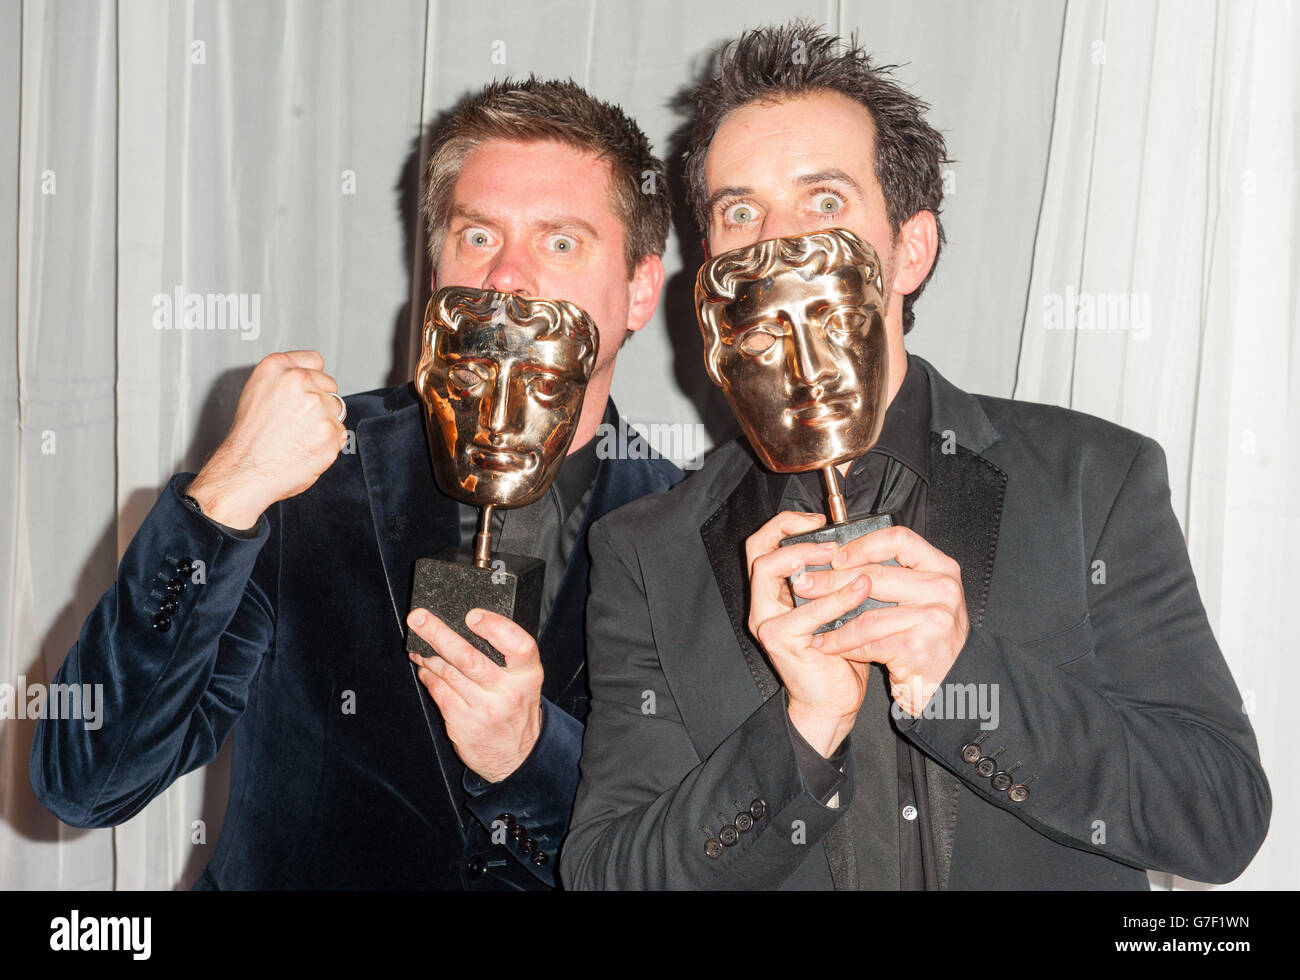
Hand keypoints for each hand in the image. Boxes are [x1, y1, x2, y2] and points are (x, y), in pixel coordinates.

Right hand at [186, 350, 347, 528]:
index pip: (314, 360)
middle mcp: (298, 382)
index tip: (309, 388)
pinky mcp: (330, 431)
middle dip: (320, 402)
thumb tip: (309, 377)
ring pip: (337, 410)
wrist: (245, 472)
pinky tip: (306, 448)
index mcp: (276, 368)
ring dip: (325, 423)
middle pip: (329, 386)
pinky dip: (328, 443)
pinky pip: (340, 434)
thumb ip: (284, 379)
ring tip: (299, 436)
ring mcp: (317, 406)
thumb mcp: (257, 392)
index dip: (313, 377)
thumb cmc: (249, 439)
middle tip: (297, 421)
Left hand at [406, 607, 543, 782]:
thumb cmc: (517, 708)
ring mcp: (484, 710)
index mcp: (528, 675)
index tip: (473, 615)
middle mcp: (508, 692)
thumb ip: (506, 656)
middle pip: (470, 658)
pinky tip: (426, 669)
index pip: (519, 646)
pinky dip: (429, 676)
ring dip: (429, 655)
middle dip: (439, 634)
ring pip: (448, 673)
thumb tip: (466, 625)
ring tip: (419, 642)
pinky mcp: (463, 724)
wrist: (517, 757)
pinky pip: (439, 691)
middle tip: (419, 618)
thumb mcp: (525, 681)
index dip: (495, 627)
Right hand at [745, 511, 876, 756]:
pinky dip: (836, 596)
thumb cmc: (838, 655)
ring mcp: (766, 622)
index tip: (818, 520)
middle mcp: (762, 605)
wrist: (832, 703)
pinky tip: (861, 590)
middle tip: (828, 539)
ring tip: (843, 557)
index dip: (785, 525)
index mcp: (773, 593)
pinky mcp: (779, 639)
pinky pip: (806, 610)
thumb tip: (856, 543)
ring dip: (809, 558)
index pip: (762, 545)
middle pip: (758, 552)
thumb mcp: (834, 608)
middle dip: (791, 535)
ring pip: (771, 571)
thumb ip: (833, 579)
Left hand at [792, 525, 967, 717]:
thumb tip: (841, 560)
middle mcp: (943, 590)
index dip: (863, 545)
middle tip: (803, 585)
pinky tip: (826, 645)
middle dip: (831, 581)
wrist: (952, 684)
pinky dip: (843, 644)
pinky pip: (868, 642)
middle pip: (875, 576)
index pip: (899, 539)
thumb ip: (896, 575)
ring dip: (832, 618)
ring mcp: (933, 620)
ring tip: (809, 621)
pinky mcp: (917, 649)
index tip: (836, 557)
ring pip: (867, 614)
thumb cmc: (930, 638)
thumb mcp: (924, 597)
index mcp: (942, 568)